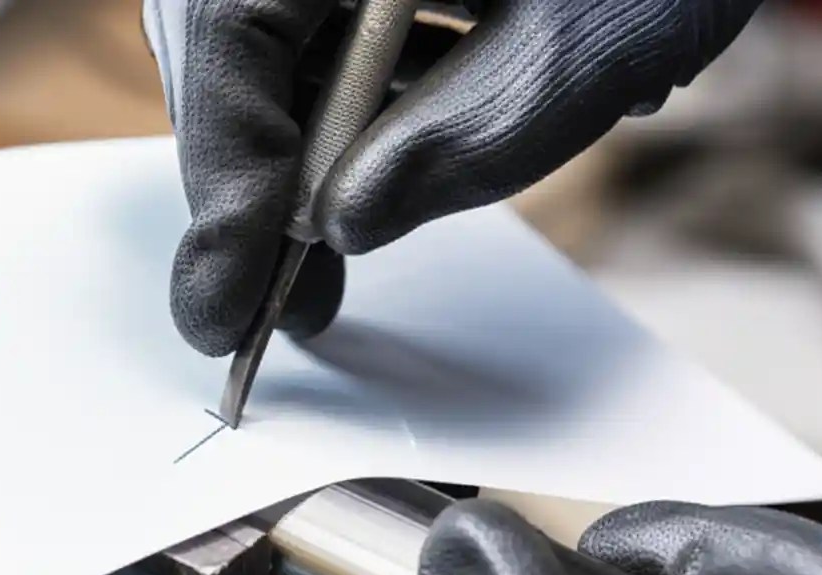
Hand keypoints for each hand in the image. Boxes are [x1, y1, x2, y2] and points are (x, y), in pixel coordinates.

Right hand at [143, 0, 764, 356]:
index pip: (231, 28)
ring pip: (266, 41)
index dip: (223, 174)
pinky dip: (342, 104)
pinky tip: (382, 161)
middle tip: (272, 299)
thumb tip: (347, 223)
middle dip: (251, 178)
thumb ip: (474, 133)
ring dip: (299, 150)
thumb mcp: (599, 29)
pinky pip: (315, 25)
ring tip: (327, 257)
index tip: (227, 300)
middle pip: (230, 39)